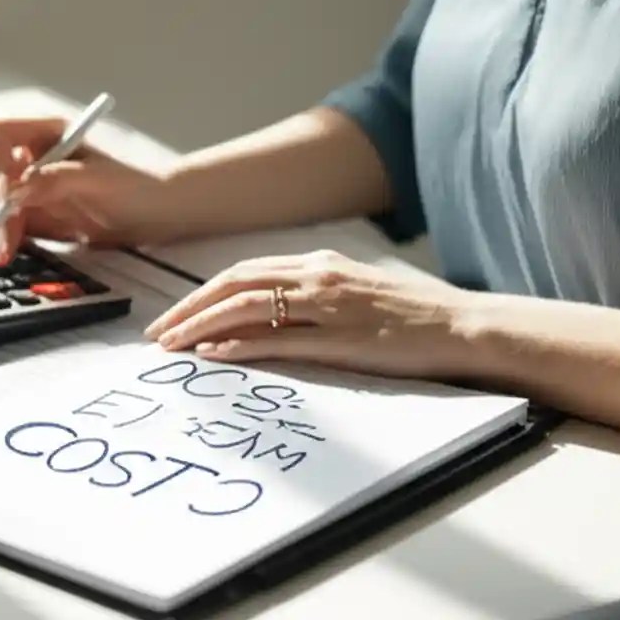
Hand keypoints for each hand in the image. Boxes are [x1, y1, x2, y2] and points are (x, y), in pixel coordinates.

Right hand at [0, 117, 171, 264]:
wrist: (166, 213)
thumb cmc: (140, 185)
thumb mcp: (99, 179)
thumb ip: (56, 181)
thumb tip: (15, 191)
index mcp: (50, 134)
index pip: (0, 135)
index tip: (10, 194)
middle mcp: (38, 158)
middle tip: (6, 236)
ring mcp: (39, 188)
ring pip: (0, 203)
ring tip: (6, 253)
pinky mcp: (44, 216)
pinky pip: (14, 226)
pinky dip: (8, 240)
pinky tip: (8, 255)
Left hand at [144, 250, 477, 378]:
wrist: (463, 327)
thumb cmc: (412, 318)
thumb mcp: (355, 295)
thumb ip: (311, 301)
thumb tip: (261, 323)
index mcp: (319, 264)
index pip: (244, 273)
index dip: (202, 294)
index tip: (174, 317)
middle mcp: (317, 276)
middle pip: (233, 283)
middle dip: (187, 308)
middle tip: (156, 334)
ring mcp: (328, 306)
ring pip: (245, 306)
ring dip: (199, 326)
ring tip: (170, 347)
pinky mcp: (340, 339)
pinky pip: (277, 339)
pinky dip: (239, 345)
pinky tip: (212, 355)